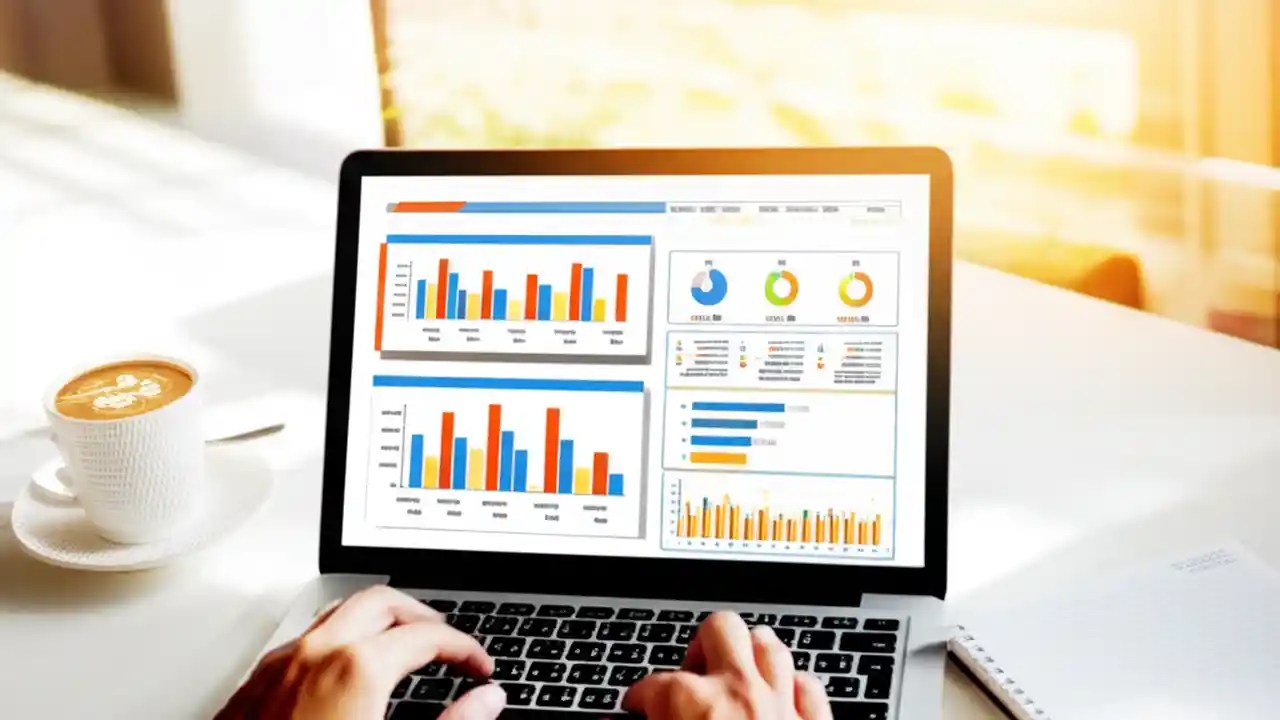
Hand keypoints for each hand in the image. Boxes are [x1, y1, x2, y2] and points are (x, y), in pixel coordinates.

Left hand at [216, 586, 502, 719]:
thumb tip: (485, 702)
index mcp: (356, 668)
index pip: (428, 636)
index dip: (464, 648)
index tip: (479, 667)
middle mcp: (315, 655)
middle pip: (381, 602)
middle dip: (422, 616)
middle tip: (447, 643)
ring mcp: (278, 666)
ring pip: (337, 613)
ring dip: (377, 621)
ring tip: (401, 646)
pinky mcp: (254, 685)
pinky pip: (304, 640)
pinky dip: (338, 640)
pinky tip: (346, 671)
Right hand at [624, 612, 830, 719]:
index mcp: (693, 703)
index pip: (652, 684)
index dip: (639, 696)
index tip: (638, 705)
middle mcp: (739, 693)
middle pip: (719, 630)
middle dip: (701, 647)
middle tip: (691, 673)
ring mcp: (781, 706)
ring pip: (769, 646)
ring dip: (750, 654)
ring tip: (735, 670)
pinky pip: (809, 687)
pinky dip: (794, 686)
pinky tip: (782, 694)